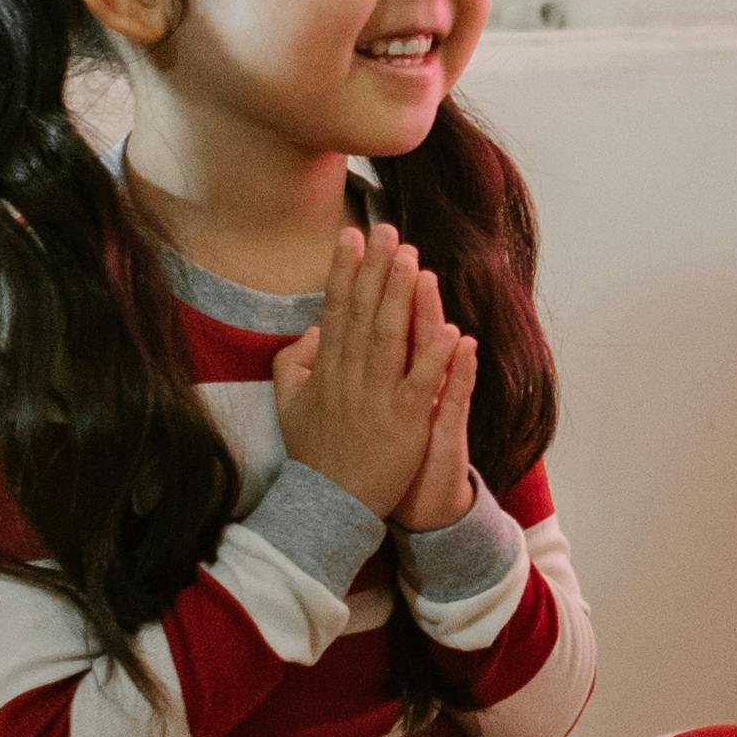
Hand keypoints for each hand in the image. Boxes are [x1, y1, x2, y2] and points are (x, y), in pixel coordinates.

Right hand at [274, 221, 480, 532]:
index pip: (336, 310)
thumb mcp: (289, 406)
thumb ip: (295, 363)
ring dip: (402, 297)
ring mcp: (378, 399)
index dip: (343, 271)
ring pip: (391, 339)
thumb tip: (314, 329)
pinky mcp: (405, 423)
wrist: (327, 507)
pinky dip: (434, 356)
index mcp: (326, 370)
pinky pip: (422, 383)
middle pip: (364, 313)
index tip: (350, 235)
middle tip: (386, 230)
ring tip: (412, 258)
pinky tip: (448, 327)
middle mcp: (350, 377)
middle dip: (376, 269)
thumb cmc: (313, 456)